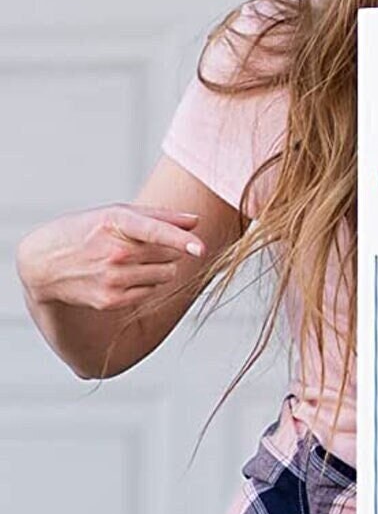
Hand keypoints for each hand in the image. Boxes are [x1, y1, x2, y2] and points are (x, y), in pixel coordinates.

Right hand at [17, 203, 207, 312]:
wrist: (42, 263)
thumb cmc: (85, 232)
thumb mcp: (114, 214)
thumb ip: (159, 216)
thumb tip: (196, 222)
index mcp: (114, 223)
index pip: (154, 231)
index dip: (180, 240)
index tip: (200, 248)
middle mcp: (114, 252)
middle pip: (170, 254)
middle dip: (167, 249)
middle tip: (142, 246)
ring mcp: (113, 278)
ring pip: (167, 274)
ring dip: (160, 267)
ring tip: (131, 260)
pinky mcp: (112, 300)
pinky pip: (152, 292)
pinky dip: (146, 284)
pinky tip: (123, 276)